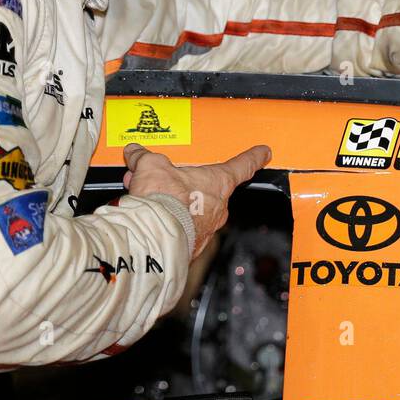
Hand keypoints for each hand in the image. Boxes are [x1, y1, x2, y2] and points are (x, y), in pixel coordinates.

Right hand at [122, 143, 269, 258]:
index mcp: (217, 182)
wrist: (154, 239)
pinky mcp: (191, 247)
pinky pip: (181, 228)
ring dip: (170, 202)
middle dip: (181, 183)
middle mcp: (218, 207)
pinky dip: (166, 221)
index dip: (253, 157)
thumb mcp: (151, 167)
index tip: (263, 152)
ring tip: (146, 197)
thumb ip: (144, 158)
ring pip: (190, 209)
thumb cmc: (163, 201)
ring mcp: (206, 230)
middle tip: (161, 179)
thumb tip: (136, 153)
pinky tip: (148, 217)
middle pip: (205, 189)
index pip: (242, 165)